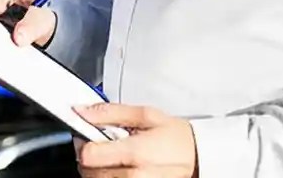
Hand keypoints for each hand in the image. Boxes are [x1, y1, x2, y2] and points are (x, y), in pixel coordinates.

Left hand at [72, 103, 197, 177]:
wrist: (200, 158)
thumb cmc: (176, 137)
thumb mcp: (146, 115)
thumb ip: (111, 112)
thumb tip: (82, 111)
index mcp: (135, 152)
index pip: (89, 155)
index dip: (83, 143)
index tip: (87, 136)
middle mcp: (135, 176)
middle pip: (89, 172)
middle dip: (89, 157)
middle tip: (100, 145)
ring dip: (97, 170)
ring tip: (112, 157)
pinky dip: (108, 177)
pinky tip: (118, 168)